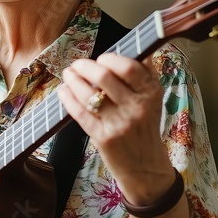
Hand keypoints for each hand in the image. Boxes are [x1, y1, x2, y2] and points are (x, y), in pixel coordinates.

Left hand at [57, 53, 173, 202]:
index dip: (110, 58)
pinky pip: (79, 112)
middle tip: (77, 65)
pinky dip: (67, 98)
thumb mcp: (154, 100)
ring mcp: (119, 123)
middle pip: (104, 76)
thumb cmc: (145, 129)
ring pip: (88, 93)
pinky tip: (63, 91)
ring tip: (68, 75)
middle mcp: (137, 106)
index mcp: (151, 92)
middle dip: (84, 66)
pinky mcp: (103, 137)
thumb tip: (131, 48)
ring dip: (72, 80)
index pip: (129, 66)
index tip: (101, 58)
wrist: (146, 168)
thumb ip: (144, 75)